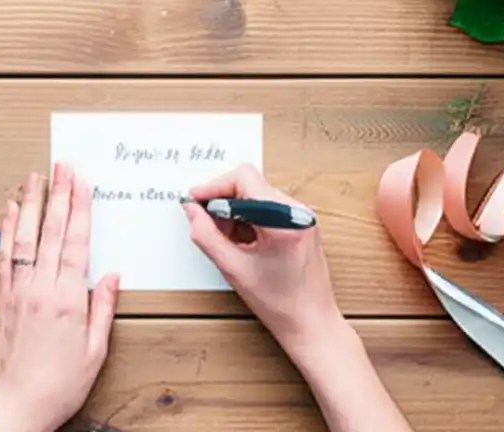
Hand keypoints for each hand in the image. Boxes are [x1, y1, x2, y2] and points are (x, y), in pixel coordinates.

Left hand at [0, 164, 118, 431]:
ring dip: (30, 203)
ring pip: (24, 237)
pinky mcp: (4, 298)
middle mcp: (41, 289)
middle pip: (51, 231)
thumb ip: (103, 308)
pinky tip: (8, 210)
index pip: (76, 243)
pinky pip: (4, 256)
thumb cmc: (60, 383)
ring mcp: (19, 291)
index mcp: (68, 300)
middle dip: (58, 194)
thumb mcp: (96, 349)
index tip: (82, 183)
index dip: (80, 209)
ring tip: (36, 177)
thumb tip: (112, 275)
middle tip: (62, 166)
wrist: (19, 403)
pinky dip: (5, 229)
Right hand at [185, 165, 411, 431]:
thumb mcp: (234, 269)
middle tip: (207, 227)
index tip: (195, 201)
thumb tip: (192, 211)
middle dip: (223, 203)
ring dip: (235, 213)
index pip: (243, 178)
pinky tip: (244, 244)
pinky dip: (249, 220)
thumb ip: (206, 236)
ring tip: (229, 243)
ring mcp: (302, 216)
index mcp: (283, 219)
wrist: (312, 323)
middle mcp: (297, 211)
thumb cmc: (280, 303)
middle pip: (250, 185)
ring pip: (257, 196)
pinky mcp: (302, 224)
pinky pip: (268, 208)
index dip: (214, 187)